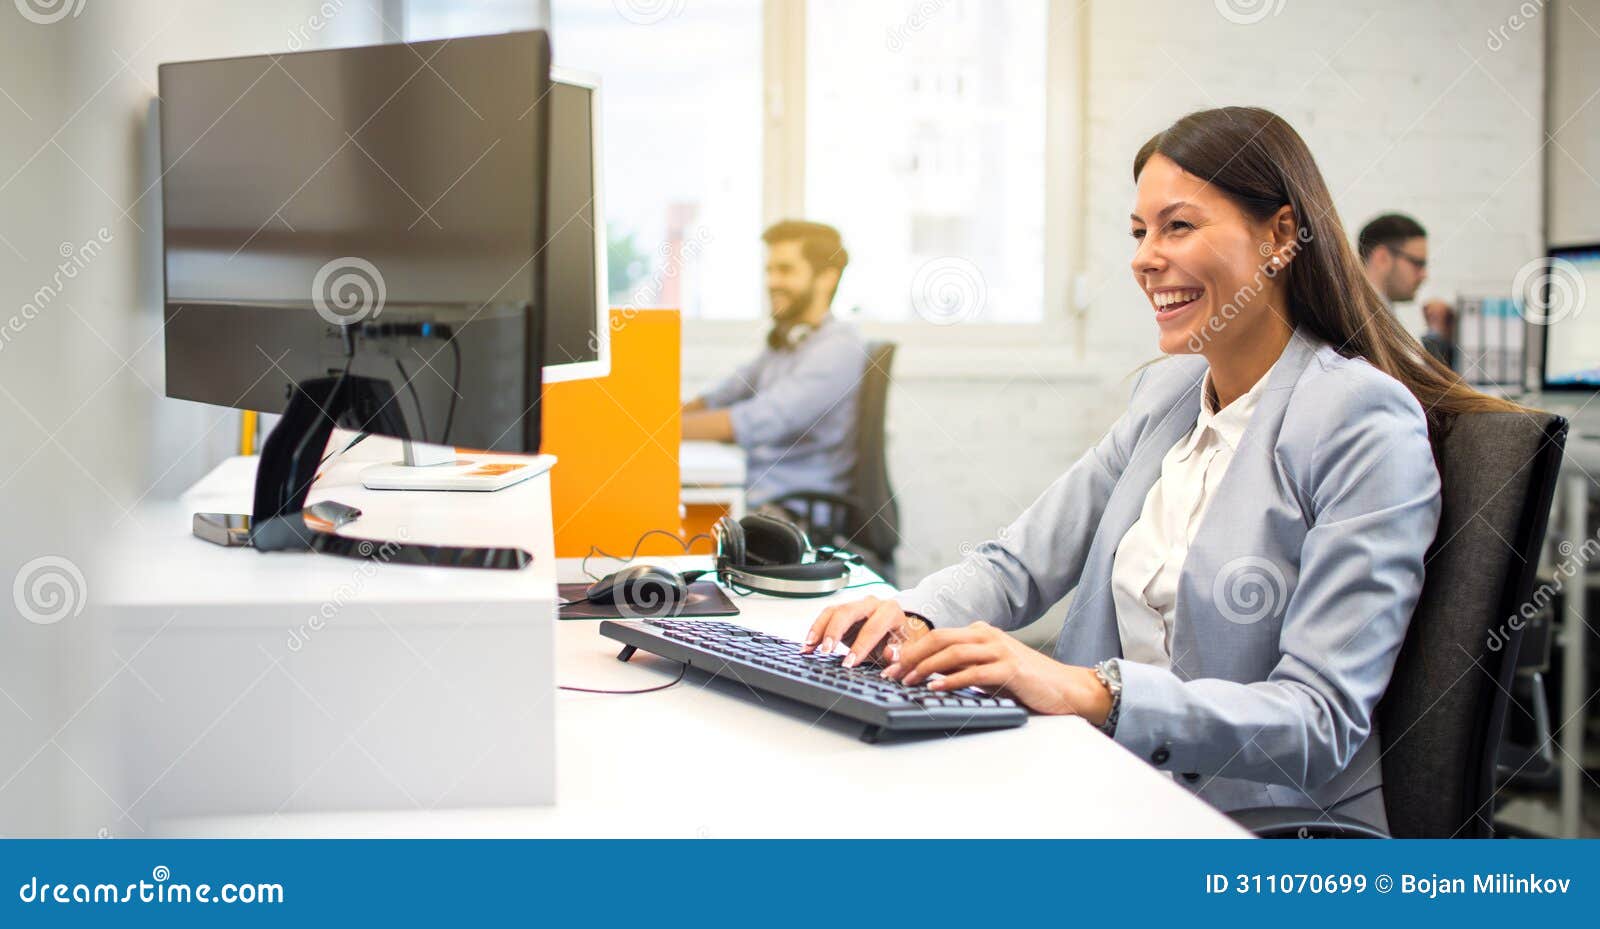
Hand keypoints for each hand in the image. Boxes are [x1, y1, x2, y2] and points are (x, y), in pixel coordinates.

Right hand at [802, 596, 929, 667]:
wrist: (901, 630)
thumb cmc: (905, 640)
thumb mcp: (909, 648)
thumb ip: (902, 653)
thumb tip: (890, 655)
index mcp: (890, 611)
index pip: (872, 627)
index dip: (860, 646)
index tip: (849, 663)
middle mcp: (871, 604)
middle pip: (847, 611)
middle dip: (834, 631)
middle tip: (826, 651)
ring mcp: (856, 606)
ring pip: (833, 611)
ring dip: (819, 629)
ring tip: (809, 647)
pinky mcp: (843, 613)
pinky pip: (826, 617)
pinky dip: (815, 631)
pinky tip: (808, 645)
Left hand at [882, 621, 1111, 720]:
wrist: (1066, 689)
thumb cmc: (1026, 683)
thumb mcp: (988, 671)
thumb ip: (962, 668)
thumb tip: (926, 674)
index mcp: (981, 633)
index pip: (938, 636)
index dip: (911, 649)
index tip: (890, 664)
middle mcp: (988, 636)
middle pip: (940, 639)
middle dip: (911, 655)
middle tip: (890, 673)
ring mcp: (1000, 650)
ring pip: (953, 652)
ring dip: (925, 667)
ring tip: (907, 680)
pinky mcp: (1010, 669)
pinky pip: (974, 672)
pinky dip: (951, 680)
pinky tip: (935, 688)